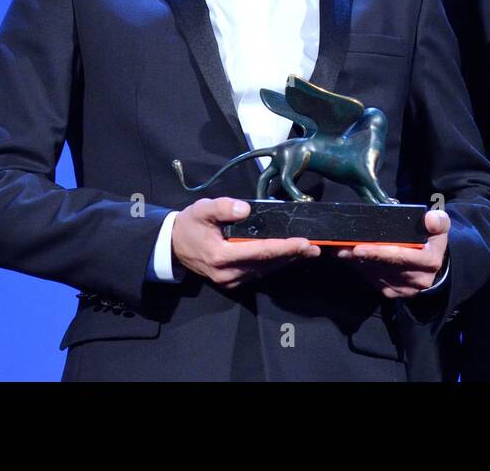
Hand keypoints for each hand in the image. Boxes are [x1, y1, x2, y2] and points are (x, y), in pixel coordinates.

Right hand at [171, 197, 318, 288]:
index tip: (303, 242)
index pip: (259, 252)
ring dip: (287, 261)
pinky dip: (275, 264)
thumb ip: (223, 207)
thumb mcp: (202, 209)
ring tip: (308, 251)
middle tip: (315, 247)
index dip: (283, 247)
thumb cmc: (190, 224)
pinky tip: (288, 256)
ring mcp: (230, 281)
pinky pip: (258, 273)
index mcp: (220, 256)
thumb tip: (246, 209)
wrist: (174, 245)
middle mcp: (227, 273)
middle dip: (292, 255)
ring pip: (265, 271)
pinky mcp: (232, 283)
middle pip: (266, 264)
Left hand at [335, 209, 448, 297]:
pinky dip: (358, 268)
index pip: (401, 257)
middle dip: (360, 256)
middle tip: (340, 247)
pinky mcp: (392, 293)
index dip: (379, 252)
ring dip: (355, 262)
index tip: (359, 247)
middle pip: (383, 267)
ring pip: (374, 274)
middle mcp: (418, 280)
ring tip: (339, 249)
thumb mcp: (440, 226)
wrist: (432, 263)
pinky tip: (348, 257)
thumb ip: (437, 221)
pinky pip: (371, 280)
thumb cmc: (432, 239)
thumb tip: (430, 219)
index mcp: (429, 262)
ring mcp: (403, 289)